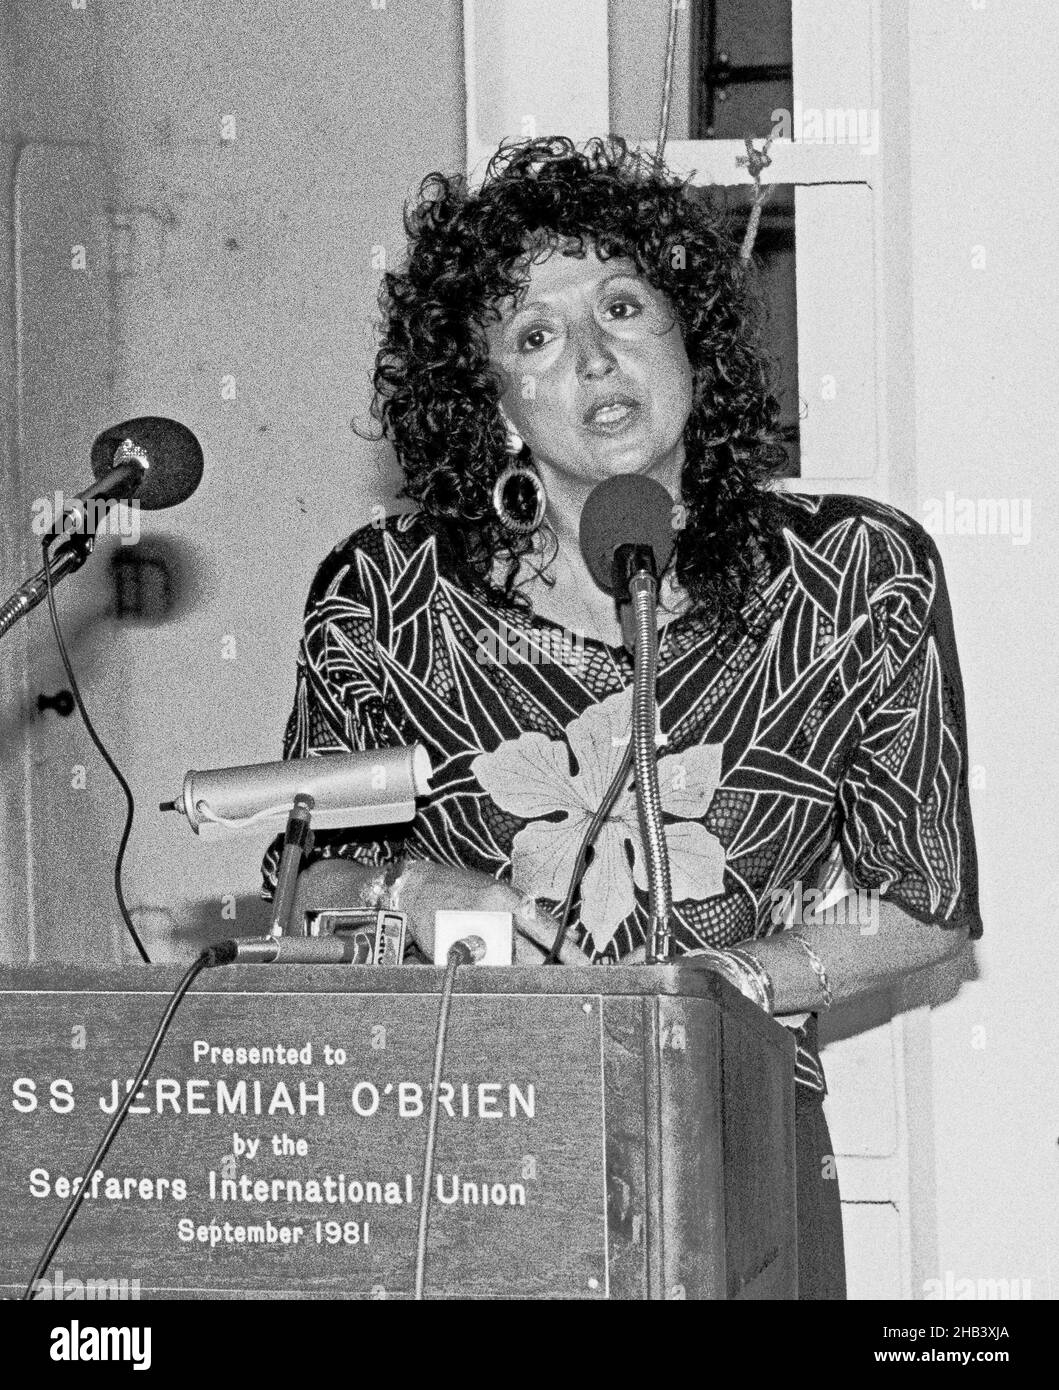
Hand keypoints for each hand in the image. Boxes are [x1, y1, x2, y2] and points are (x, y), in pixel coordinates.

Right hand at [399, 862, 593, 965]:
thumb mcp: (501, 892)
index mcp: (505, 899)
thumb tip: (569, 934)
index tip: (586, 966)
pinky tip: (484, 962)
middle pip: (529, 957)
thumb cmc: (461, 888)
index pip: (545, 929)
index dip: (568, 949)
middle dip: (541, 967)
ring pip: (507, 968)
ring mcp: (472, 938)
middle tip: (554, 975)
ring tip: (505, 961)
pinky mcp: (455, 954)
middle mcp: (491, 918)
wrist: (415, 890)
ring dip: (514, 970)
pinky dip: (489, 972)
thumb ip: (531, 914)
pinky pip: (483, 972)